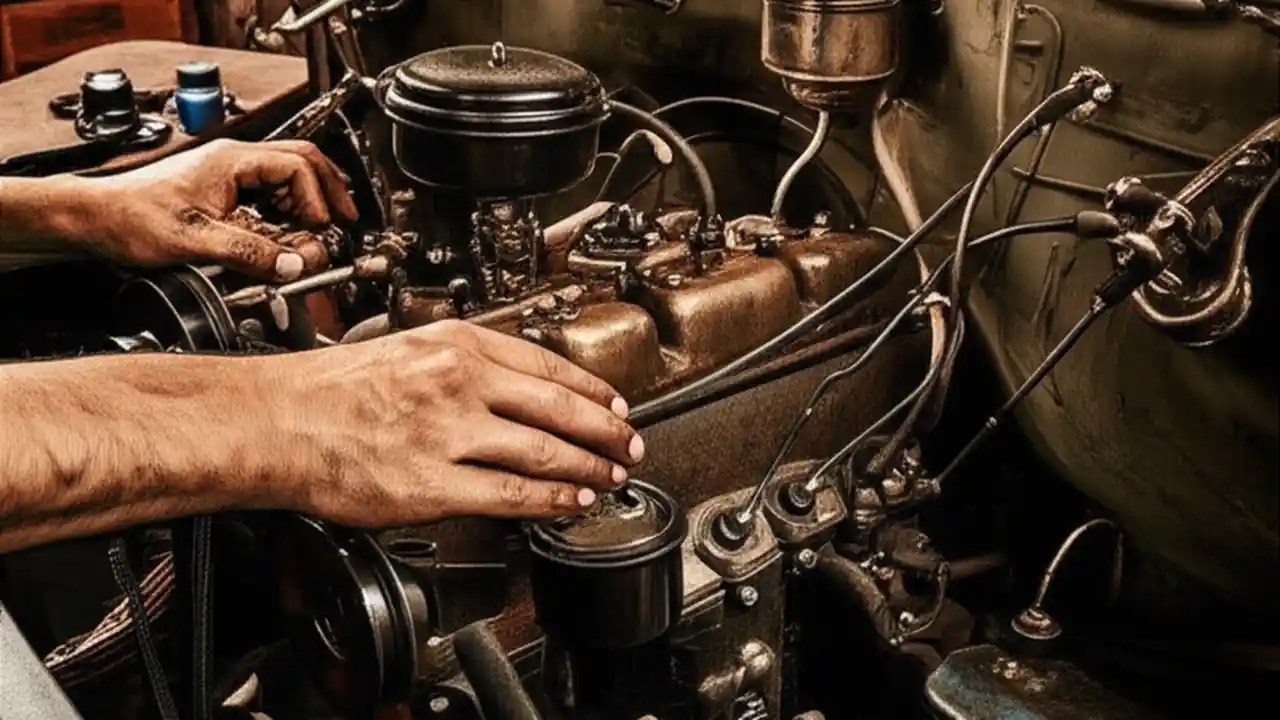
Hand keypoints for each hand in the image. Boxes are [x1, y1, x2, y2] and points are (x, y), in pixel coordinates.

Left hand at [83, 139, 357, 279]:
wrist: (94, 219)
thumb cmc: (129, 217)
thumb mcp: (194, 240)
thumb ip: (250, 252)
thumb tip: (295, 263)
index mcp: (232, 162)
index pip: (299, 167)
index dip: (317, 199)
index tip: (321, 229)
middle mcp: (235, 164)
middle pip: (303, 164)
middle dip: (329, 194)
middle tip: (344, 222)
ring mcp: (230, 178)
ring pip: (288, 182)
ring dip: (308, 209)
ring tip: (316, 236)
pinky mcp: (224, 196)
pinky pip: (269, 200)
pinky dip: (287, 219)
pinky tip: (286, 239)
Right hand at [271, 320, 644, 525]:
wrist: (276, 420)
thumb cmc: (330, 388)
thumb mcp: (408, 348)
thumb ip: (464, 364)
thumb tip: (517, 385)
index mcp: (456, 346)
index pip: (546, 364)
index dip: (592, 388)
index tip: (615, 402)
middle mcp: (459, 384)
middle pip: (558, 407)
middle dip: (606, 429)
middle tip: (629, 442)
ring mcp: (448, 434)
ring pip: (544, 451)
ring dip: (589, 466)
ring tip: (612, 475)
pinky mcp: (432, 484)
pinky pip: (509, 493)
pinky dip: (551, 498)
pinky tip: (573, 501)